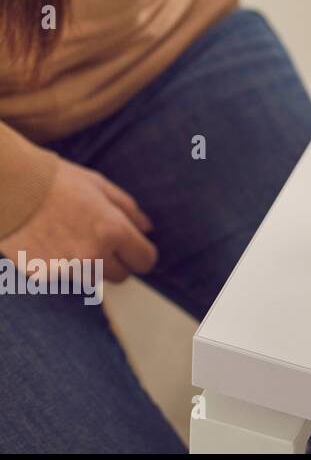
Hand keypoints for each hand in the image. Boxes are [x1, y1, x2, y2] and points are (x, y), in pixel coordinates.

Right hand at [0, 158, 155, 281]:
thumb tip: (148, 229)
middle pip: (121, 275)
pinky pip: (64, 277)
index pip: (145, 261)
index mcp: (113, 230)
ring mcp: (66, 268)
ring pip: (93, 279)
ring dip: (89, 265)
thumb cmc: (56, 181)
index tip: (134, 248)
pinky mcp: (42, 276)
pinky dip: (61, 265)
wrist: (8, 187)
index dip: (141, 254)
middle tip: (98, 239)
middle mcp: (92, 255)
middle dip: (116, 260)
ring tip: (70, 237)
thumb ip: (129, 210)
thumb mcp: (100, 186)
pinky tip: (49, 242)